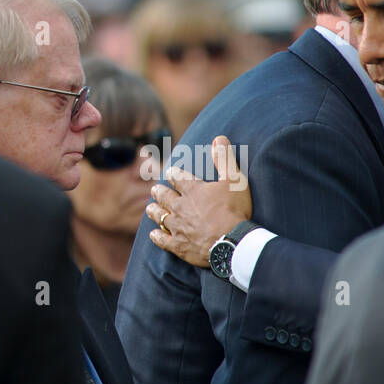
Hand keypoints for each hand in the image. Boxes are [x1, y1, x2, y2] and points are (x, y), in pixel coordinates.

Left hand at [146, 135, 252, 267]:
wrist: (230, 242)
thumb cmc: (234, 210)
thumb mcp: (234, 180)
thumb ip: (224, 159)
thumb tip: (219, 138)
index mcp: (192, 190)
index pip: (178, 178)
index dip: (173, 174)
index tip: (170, 172)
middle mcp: (180, 207)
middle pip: (165, 197)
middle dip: (159, 192)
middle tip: (154, 190)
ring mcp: (177, 227)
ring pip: (160, 216)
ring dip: (154, 211)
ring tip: (149, 208)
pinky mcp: (178, 245)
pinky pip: (163, 240)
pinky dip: (157, 236)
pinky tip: (153, 234)